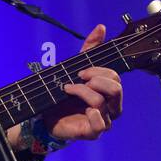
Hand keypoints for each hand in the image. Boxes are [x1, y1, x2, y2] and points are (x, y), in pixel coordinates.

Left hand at [42, 24, 122, 140]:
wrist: (44, 115)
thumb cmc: (63, 94)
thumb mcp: (74, 67)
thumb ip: (89, 49)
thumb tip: (101, 27)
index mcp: (108, 91)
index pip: (115, 77)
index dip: (99, 71)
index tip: (80, 71)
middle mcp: (110, 106)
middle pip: (116, 89)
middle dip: (96, 80)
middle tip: (77, 79)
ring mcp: (103, 120)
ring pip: (103, 103)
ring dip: (83, 92)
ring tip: (68, 90)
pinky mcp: (92, 132)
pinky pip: (101, 125)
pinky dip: (93, 116)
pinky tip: (83, 111)